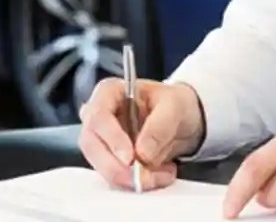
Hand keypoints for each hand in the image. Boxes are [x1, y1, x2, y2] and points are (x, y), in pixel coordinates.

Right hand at [78, 77, 204, 191]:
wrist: (183, 122)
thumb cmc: (175, 104)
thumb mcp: (175, 106)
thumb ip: (159, 126)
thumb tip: (142, 153)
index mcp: (109, 92)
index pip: (98, 116)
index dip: (111, 139)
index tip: (129, 158)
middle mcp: (99, 116)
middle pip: (92, 145)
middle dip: (117, 167)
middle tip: (142, 177)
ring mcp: (102, 141)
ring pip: (102, 166)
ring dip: (131, 178)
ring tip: (163, 173)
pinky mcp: (111, 161)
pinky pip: (115, 178)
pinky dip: (137, 183)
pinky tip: (159, 176)